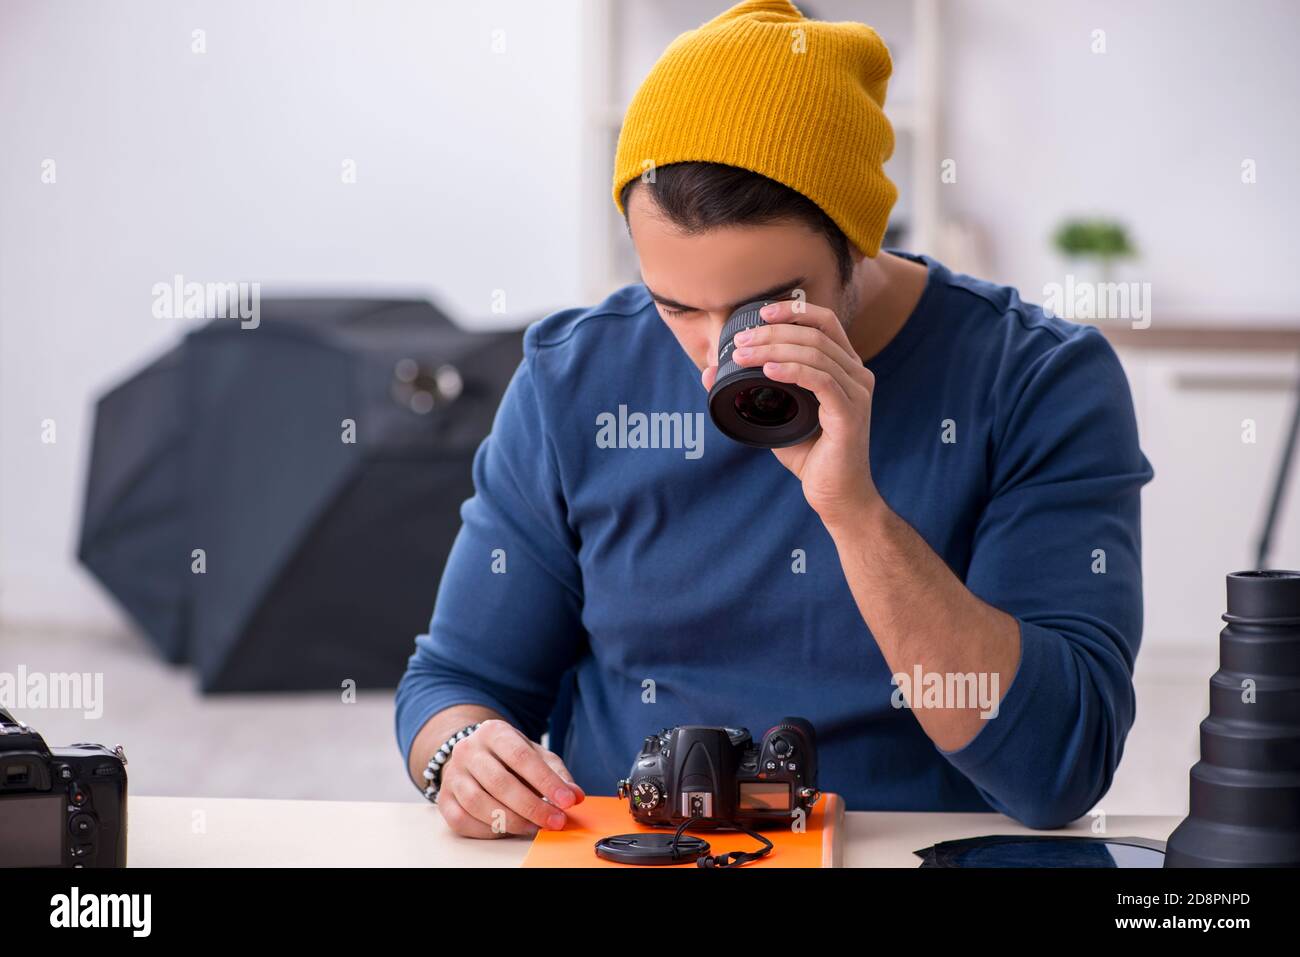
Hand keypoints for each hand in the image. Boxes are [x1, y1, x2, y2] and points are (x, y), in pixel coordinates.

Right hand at [435, 719, 585, 838]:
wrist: (474, 754)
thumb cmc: (509, 757)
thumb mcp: (536, 755)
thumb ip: (557, 774)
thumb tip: (575, 795)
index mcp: (494, 732)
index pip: (521, 757)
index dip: (546, 781)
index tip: (567, 801)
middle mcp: (468, 750)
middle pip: (500, 782)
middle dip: (532, 806)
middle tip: (555, 821)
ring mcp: (453, 774)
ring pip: (478, 803)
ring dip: (511, 820)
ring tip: (534, 827)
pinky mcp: (444, 798)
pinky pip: (462, 820)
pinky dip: (486, 830)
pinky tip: (506, 829)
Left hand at [701, 298, 881, 526]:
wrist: (837, 496)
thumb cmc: (811, 457)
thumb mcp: (775, 417)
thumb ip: (750, 392)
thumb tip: (710, 371)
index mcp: (844, 368)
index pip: (824, 323)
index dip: (793, 310)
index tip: (759, 313)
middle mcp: (857, 375)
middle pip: (815, 334)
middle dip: (772, 332)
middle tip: (739, 343)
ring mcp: (857, 393)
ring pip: (816, 353)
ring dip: (774, 349)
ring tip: (743, 356)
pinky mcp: (850, 414)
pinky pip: (822, 381)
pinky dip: (793, 370)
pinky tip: (768, 370)